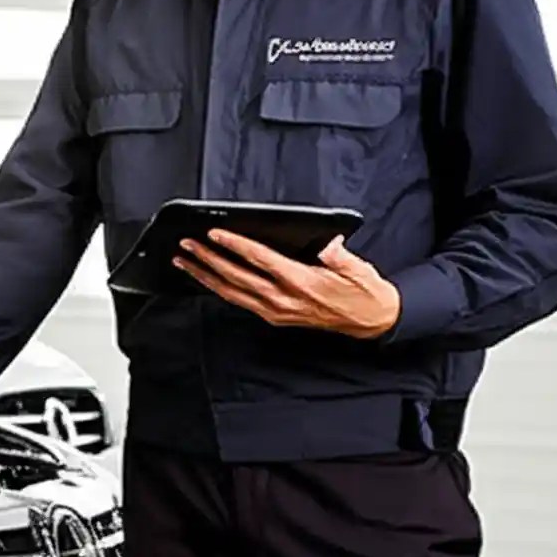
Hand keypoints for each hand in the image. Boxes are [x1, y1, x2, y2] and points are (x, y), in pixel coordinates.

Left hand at [173, 230, 399, 338]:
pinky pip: (240, 301)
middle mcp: (284, 299)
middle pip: (237, 277)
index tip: (215, 233)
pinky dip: (219, 289)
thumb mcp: (358, 269)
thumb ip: (338, 255)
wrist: (371, 322)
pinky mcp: (275, 316)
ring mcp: (276, 310)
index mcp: (302, 282)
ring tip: (185, 262)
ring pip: (232, 292)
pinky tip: (206, 279)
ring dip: (206, 276)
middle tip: (187, 245)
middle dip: (208, 259)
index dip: (236, 245)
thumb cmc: (363, 292)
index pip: (260, 260)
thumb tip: (326, 242)